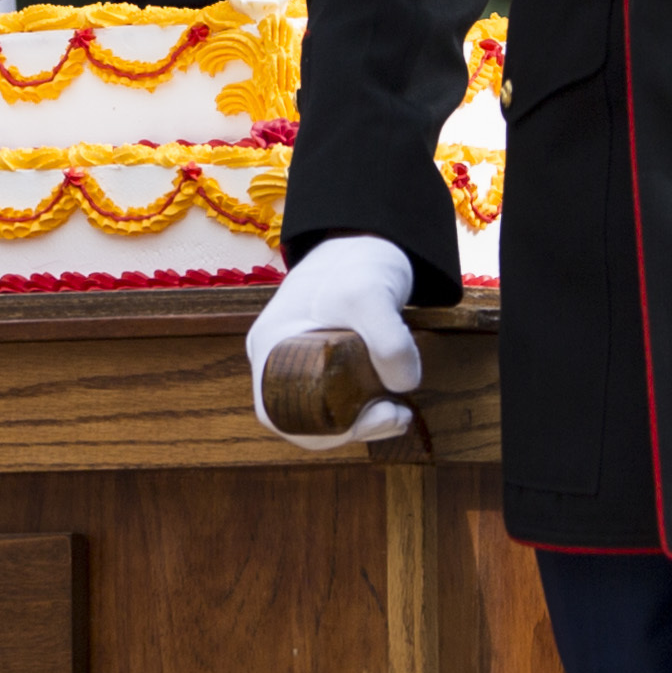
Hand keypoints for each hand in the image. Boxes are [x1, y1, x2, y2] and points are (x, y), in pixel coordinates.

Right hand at [247, 235, 420, 448]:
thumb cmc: (356, 264)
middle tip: (393, 417)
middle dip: (348, 429)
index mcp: (268, 345)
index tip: (366, 421)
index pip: (277, 412)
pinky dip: (364, 407)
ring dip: (361, 421)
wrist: (367, 242)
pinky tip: (393, 400)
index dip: (319, 430)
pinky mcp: (325, 363)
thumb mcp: (371, 295)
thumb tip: (403, 387)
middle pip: (301, 418)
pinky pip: (337, 399)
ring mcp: (298, 362)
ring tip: (399, 412)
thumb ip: (389, 340)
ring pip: (322, 412)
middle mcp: (276, 359)